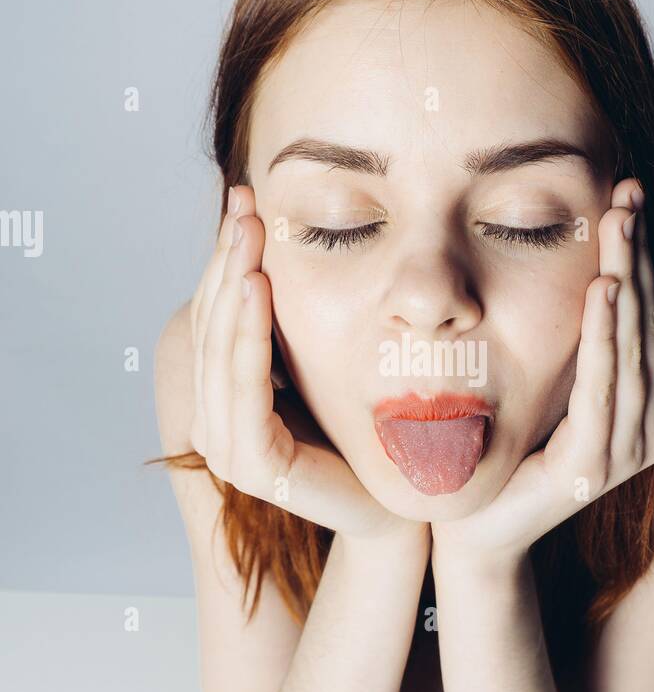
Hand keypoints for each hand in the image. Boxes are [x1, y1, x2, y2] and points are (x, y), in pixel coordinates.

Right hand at [190, 183, 430, 550]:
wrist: (402, 494)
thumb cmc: (367, 425)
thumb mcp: (322, 354)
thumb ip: (292, 315)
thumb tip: (283, 235)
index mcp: (225, 394)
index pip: (219, 312)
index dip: (228, 254)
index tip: (244, 197)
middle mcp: (215, 421)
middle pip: (214, 323)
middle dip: (228, 258)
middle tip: (242, 202)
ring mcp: (227, 446)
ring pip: (222, 349)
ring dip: (232, 287)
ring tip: (246, 236)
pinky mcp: (253, 463)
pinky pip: (247, 388)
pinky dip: (248, 336)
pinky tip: (257, 288)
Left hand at [431, 177, 653, 564]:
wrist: (472, 525)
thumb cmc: (505, 449)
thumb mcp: (545, 379)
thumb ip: (572, 340)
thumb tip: (577, 266)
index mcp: (640, 404)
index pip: (644, 316)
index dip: (639, 255)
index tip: (627, 195)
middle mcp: (646, 426)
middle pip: (644, 324)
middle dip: (637, 255)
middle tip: (628, 195)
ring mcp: (626, 450)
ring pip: (631, 349)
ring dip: (627, 282)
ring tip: (621, 229)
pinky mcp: (593, 466)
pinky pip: (603, 388)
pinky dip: (605, 337)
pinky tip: (603, 291)